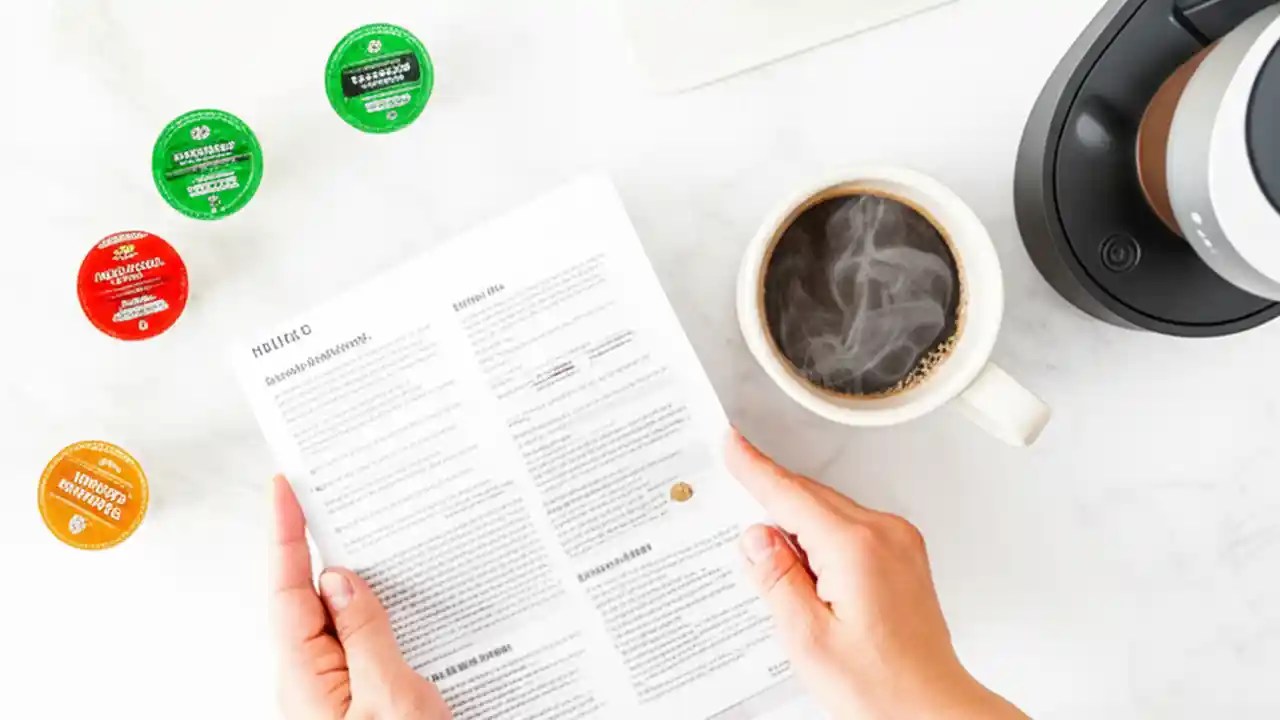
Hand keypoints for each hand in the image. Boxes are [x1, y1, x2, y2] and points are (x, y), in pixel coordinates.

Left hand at [270, 475, 451, 718]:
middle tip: (344, 501)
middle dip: (329, 551)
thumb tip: (343, 581)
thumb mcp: (391, 697)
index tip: (284, 487)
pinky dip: (382, 622)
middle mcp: (312, 684)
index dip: (285, 534)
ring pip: (344, 626)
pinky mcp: (360, 705)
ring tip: (390, 553)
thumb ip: (366, 635)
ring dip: (367, 591)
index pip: (288, 590)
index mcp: (306, 677)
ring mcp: (335, 695)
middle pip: (314, 602)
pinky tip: (408, 612)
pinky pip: (363, 650)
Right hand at [726, 433, 1027, 719]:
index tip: (732, 443)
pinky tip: (809, 573)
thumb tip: (756, 537)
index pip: (790, 495)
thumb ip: (777, 580)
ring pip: (829, 513)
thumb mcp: (807, 639)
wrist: (932, 710)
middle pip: (810, 499)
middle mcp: (883, 534)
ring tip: (779, 574)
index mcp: (855, 548)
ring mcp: (899, 543)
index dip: (754, 468)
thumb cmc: (881, 687)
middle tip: (736, 513)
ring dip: (797, 527)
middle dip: (770, 504)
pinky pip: (849, 527)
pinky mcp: (903, 555)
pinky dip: (821, 539)